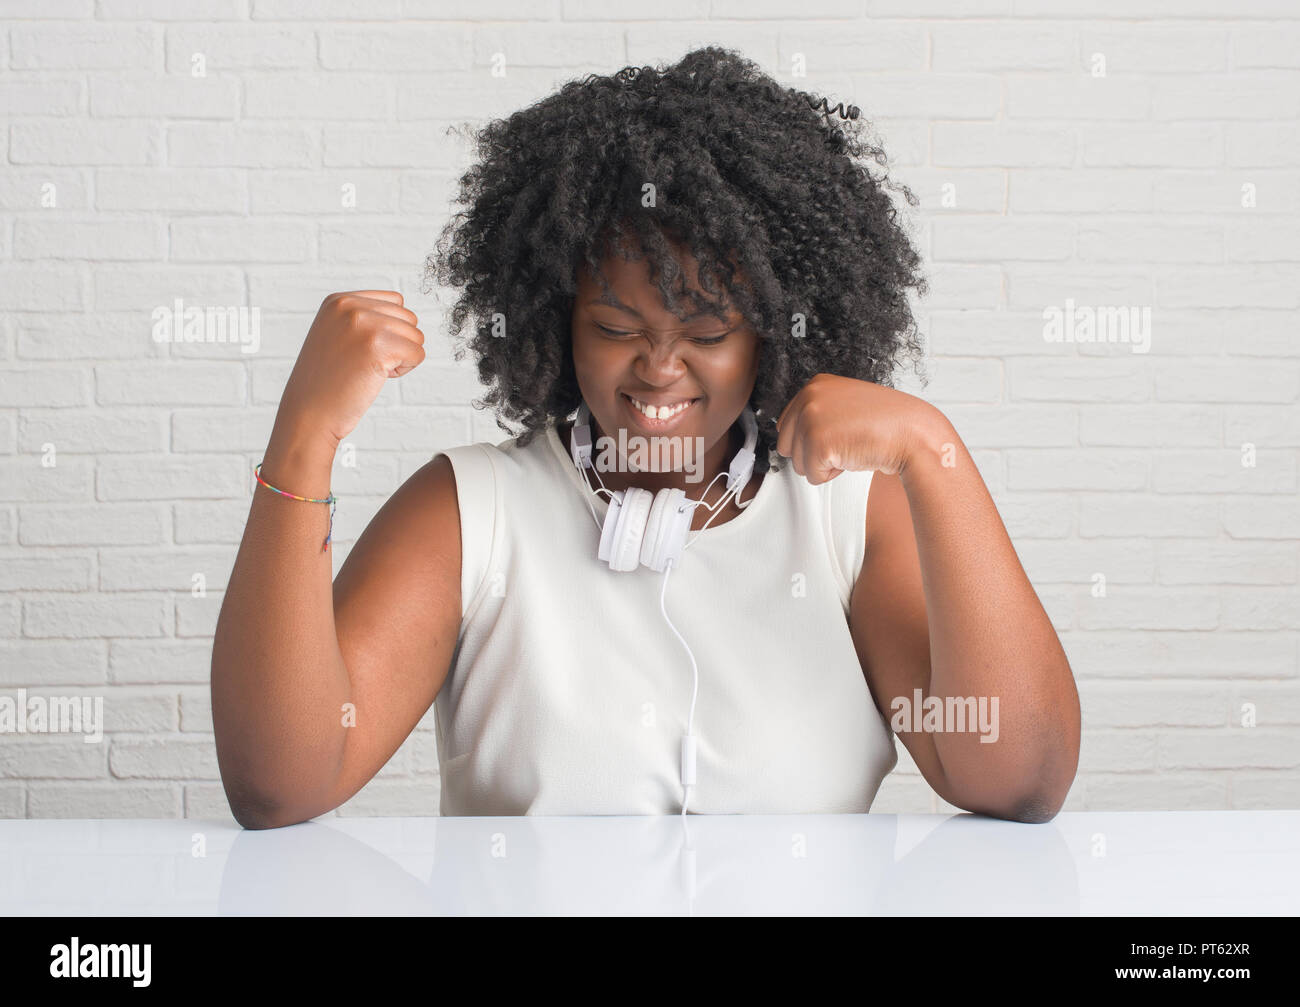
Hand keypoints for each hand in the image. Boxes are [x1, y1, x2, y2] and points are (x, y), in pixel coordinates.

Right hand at [271, 290, 424, 450]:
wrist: (309, 413)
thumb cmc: (327, 381)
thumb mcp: (337, 334)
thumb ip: (364, 318)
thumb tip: (407, 316)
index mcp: (339, 300)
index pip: (395, 302)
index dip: (390, 330)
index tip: (363, 349)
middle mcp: (350, 306)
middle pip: (408, 318)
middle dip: (398, 343)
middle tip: (366, 363)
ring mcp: (364, 324)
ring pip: (416, 336)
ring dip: (401, 358)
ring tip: (370, 369)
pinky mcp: (379, 346)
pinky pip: (418, 353)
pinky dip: (405, 370)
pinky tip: (377, 377)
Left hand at [774, 373, 944, 482]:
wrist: (914, 434)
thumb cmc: (887, 424)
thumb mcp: (846, 404)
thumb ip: (819, 411)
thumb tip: (793, 433)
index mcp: (815, 385)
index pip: (786, 425)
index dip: (811, 440)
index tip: (837, 435)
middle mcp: (809, 398)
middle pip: (786, 445)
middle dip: (812, 454)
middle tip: (844, 443)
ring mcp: (811, 419)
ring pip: (798, 463)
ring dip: (824, 465)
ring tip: (851, 447)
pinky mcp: (818, 443)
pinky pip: (813, 476)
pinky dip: (832, 475)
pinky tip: (853, 456)